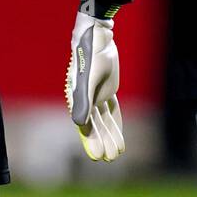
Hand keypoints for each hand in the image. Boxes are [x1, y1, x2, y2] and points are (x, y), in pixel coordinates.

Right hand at [65, 10, 123, 160]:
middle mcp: (85, 100)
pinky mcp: (107, 89)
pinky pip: (112, 110)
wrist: (97, 37)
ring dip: (110, 135)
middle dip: (103, 141)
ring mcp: (97, 95)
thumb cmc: (89, 56)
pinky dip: (115, 122)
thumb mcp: (88, 79)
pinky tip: (120, 135)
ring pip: (105, 120)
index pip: (85, 126)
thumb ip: (84, 101)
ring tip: (117, 153)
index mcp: (77, 100)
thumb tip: (79, 123)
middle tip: (111, 158)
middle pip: (96, 125)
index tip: (99, 157)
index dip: (92, 141)